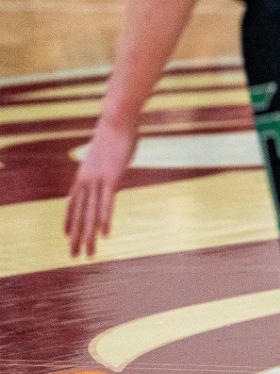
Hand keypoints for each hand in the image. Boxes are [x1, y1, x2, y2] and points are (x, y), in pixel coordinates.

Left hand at [65, 118, 138, 257]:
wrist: (117, 117)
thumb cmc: (116, 129)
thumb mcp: (107, 149)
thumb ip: (106, 161)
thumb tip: (111, 159)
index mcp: (84, 173)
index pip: (72, 203)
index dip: (69, 220)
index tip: (67, 236)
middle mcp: (86, 179)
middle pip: (79, 214)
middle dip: (77, 237)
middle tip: (74, 256)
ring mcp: (98, 179)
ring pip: (90, 213)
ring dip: (89, 236)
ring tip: (88, 254)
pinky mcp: (112, 177)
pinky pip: (107, 203)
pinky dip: (104, 219)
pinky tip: (104, 234)